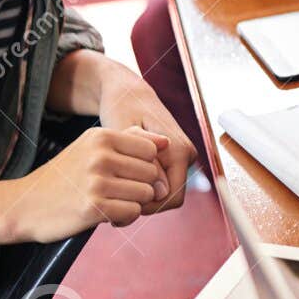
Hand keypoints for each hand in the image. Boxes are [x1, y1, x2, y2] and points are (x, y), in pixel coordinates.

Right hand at [12, 126, 171, 241]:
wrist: (24, 205)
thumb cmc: (64, 177)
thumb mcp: (91, 148)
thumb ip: (129, 142)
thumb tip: (166, 143)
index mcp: (101, 136)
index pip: (151, 149)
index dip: (146, 167)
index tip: (129, 177)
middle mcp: (100, 155)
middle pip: (151, 172)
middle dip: (141, 187)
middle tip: (120, 195)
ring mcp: (96, 181)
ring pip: (145, 194)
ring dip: (134, 204)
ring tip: (113, 205)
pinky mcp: (93, 207)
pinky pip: (133, 213)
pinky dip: (125, 219)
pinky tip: (108, 217)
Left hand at [90, 57, 198, 214]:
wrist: (127, 91)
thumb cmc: (121, 108)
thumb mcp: (125, 136)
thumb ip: (144, 164)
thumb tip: (161, 192)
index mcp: (179, 149)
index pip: (171, 198)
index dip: (145, 207)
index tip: (116, 205)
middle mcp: (186, 153)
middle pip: (169, 198)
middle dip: (142, 202)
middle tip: (112, 201)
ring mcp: (183, 154)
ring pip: (165, 191)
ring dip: (142, 194)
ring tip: (115, 188)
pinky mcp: (175, 155)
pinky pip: (163, 181)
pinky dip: (144, 185)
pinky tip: (123, 180)